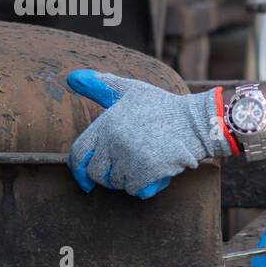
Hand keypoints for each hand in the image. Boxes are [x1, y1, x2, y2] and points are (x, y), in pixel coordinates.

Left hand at [66, 69, 234, 198]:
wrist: (195, 122)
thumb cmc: (161, 107)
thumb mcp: (129, 90)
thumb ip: (99, 86)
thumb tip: (70, 77)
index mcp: (105, 123)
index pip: (78, 154)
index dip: (78, 171)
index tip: (85, 182)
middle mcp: (113, 140)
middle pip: (97, 173)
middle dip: (109, 175)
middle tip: (128, 166)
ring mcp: (129, 157)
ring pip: (117, 183)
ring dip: (129, 179)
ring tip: (145, 161)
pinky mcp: (146, 171)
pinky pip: (135, 189)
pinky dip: (144, 186)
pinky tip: (156, 171)